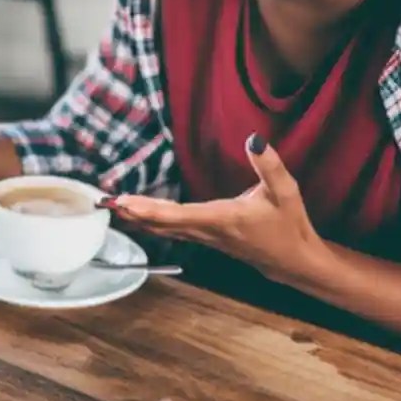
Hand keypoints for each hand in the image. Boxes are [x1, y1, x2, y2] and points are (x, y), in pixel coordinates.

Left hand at [110, 134, 326, 281]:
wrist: (294, 261)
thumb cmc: (289, 225)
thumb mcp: (285, 192)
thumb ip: (269, 165)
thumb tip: (254, 139)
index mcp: (223, 219)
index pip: (180, 215)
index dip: (151, 210)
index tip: (126, 203)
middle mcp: (208, 232)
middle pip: (163, 224)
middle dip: (134, 213)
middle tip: (106, 202)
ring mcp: (204, 238)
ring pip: (164, 230)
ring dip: (138, 218)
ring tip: (112, 207)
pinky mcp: (204, 238)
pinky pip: (171, 230)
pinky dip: (151, 222)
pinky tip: (136, 216)